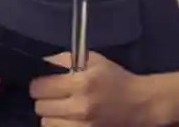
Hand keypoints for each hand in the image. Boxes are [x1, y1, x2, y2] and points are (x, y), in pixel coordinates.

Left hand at [29, 52, 159, 126]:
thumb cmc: (115, 79)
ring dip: (50, 115)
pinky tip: (66, 119)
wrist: (139, 104)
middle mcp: (80, 107)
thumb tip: (42, 62)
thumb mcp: (93, 60)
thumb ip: (65, 59)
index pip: (40, 88)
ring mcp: (84, 126)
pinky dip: (58, 125)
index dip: (39, 84)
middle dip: (44, 99)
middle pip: (41, 107)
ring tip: (61, 109)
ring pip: (46, 123)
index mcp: (82, 84)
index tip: (44, 83)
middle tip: (53, 96)